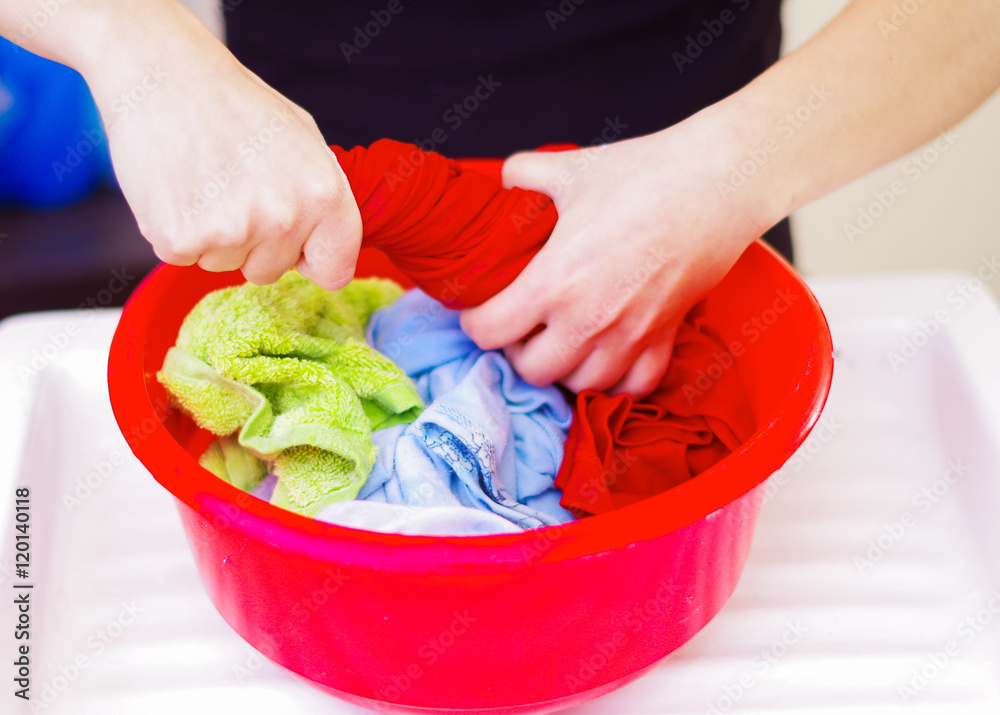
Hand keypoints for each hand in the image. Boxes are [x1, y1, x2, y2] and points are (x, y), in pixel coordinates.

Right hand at [84, 3, 361, 288]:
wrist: (163, 73)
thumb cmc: (236, 104)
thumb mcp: (305, 141)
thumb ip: (323, 199)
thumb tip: (327, 246)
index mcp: (325, 194)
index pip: (334, 271)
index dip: (311, 258)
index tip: (295, 244)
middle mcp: (284, 217)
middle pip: (270, 272)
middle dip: (253, 243)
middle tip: (233, 188)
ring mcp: (231, 231)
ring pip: (225, 265)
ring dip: (213, 236)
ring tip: (205, 181)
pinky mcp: (179, 239)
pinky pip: (184, 258)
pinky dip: (177, 232)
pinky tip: (178, 189)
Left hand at [460, 104, 785, 395]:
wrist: (715, 184)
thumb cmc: (644, 174)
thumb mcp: (570, 168)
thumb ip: (524, 174)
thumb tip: (504, 179)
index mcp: (554, 281)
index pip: (489, 332)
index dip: (474, 322)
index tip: (479, 309)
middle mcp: (588, 320)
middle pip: (532, 370)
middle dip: (517, 351)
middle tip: (521, 325)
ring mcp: (629, 336)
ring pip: (581, 385)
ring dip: (564, 369)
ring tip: (561, 341)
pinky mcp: (664, 338)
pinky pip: (634, 387)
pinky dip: (616, 381)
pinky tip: (607, 357)